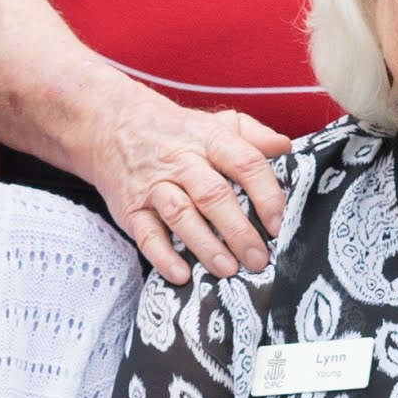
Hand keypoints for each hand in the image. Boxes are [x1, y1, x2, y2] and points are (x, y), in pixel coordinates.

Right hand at [89, 84, 291, 285]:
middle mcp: (181, 161)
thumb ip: (252, 135)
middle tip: (258, 258)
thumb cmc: (177, 132)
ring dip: (205, 245)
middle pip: (213, 195)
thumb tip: (286, 147)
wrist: (112, 124)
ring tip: (228, 269)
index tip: (278, 223)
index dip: (266, 194)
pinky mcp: (130, 207)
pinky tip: (181, 274)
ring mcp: (153, 185)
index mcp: (209, 139)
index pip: (244, 163)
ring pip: (180, 214)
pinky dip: (162, 256)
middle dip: (238, 230)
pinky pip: (145, 234)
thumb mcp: (216, 123)